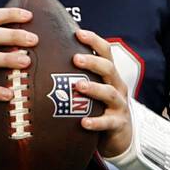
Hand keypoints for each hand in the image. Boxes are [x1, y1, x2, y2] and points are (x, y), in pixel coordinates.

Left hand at [72, 29, 131, 156]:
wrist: (121, 136)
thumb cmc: (101, 107)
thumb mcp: (94, 88)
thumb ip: (79, 75)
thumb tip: (48, 58)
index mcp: (110, 75)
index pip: (106, 52)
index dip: (94, 41)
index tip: (78, 33)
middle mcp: (117, 86)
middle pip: (108, 69)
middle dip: (92, 62)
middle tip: (75, 59)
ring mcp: (119, 105)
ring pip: (109, 93)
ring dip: (94, 88)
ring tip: (78, 86)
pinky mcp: (118, 124)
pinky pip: (108, 122)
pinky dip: (96, 122)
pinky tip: (83, 122)